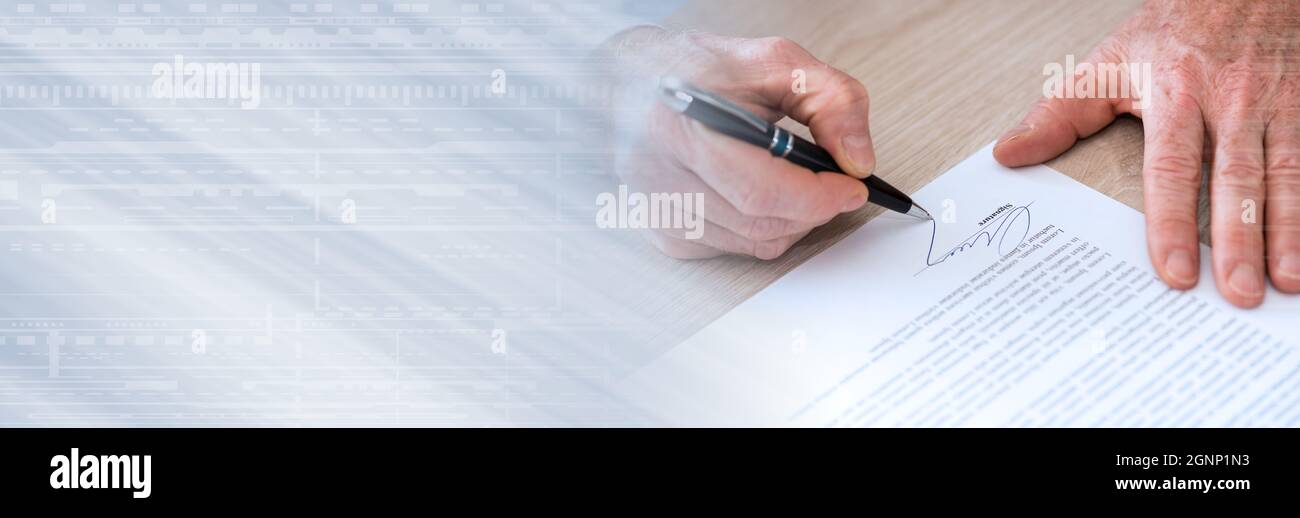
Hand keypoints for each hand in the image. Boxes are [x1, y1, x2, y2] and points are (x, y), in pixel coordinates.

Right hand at [603, 28, 873, 258]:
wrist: (633, 78)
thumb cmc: (698, 69)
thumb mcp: (776, 63)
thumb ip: (830, 100)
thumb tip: (857, 159)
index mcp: (682, 124)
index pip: (760, 190)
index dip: (817, 197)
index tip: (852, 187)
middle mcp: (658, 171)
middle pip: (757, 223)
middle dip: (811, 210)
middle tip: (833, 187)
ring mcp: (653, 205)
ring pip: (746, 243)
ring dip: (787, 222)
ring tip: (797, 187)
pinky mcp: (656, 227)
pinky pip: (725, 249)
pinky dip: (754, 231)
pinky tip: (755, 198)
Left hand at [993, 0, 1299, 307]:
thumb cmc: (1171, 28)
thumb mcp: (1106, 63)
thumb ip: (1058, 114)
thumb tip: (1009, 155)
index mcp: (1175, 94)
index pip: (1171, 167)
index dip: (1171, 222)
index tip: (1173, 270)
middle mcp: (1230, 101)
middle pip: (1234, 179)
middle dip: (1238, 240)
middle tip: (1235, 293)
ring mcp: (1275, 105)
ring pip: (1285, 175)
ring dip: (1286, 232)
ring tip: (1284, 283)